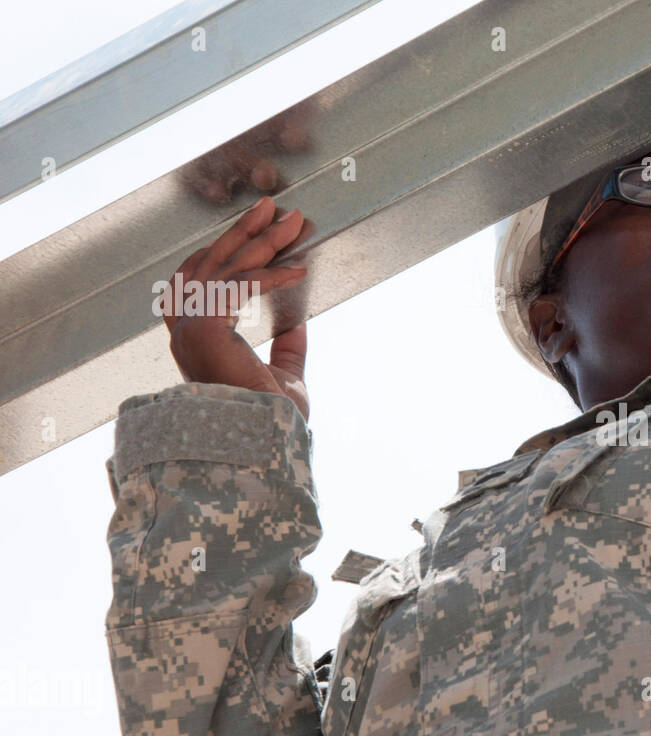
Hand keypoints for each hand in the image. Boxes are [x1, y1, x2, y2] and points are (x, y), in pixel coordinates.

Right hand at [161, 196, 311, 421]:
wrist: (261, 447)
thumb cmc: (268, 420)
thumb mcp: (284, 374)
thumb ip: (288, 344)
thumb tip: (301, 319)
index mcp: (195, 338)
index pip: (201, 278)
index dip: (228, 248)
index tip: (259, 230)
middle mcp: (184, 329)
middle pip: (214, 263)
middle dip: (247, 232)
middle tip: (276, 207)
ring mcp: (188, 329)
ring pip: (227, 268)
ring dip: (264, 242)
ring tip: (294, 222)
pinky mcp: (202, 330)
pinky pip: (240, 288)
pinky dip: (272, 276)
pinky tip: (299, 271)